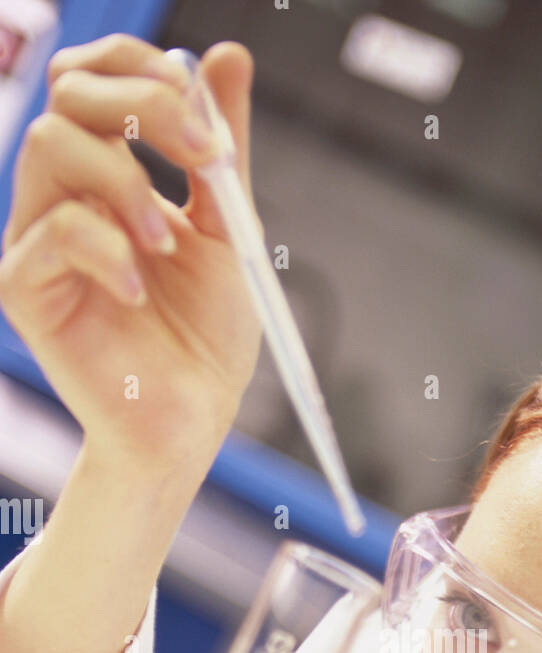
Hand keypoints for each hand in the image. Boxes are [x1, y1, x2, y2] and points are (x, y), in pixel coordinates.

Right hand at [0, 34, 263, 472]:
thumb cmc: (205, 335)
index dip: (142, 69)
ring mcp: (37, 237)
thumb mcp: (228, 228)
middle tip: (200, 159)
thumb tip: (226, 55)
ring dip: (125, 179)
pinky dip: (108, 251)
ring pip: (50, 143)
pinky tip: (139, 292)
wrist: (192, 417)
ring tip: (166, 243)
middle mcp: (64, 194)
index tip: (205, 124)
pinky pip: (52, 230)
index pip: (94, 77)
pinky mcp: (24, 287)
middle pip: (67, 92)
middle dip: (143, 107)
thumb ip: (219, 147)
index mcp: (107, 173)